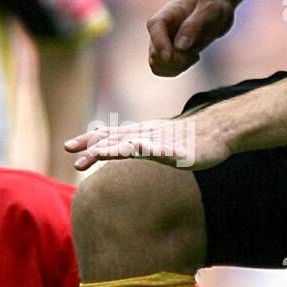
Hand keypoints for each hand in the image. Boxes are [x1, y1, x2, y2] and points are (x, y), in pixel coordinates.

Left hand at [63, 114, 230, 172]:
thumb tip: (119, 145)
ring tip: (93, 155)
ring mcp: (160, 141)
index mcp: (141, 134)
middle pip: (114, 138)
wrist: (217, 132)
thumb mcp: (159, 142)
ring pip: (131, 143)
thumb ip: (138, 144)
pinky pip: (157, 150)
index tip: (69, 146)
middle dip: (91, 144)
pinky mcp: (175, 150)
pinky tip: (132, 149)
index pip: (110, 135)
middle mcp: (146, 134)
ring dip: (110, 149)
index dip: (90, 140)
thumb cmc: (188, 139)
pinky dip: (143, 149)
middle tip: (68, 150)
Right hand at [147, 0, 233, 75]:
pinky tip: (192, 57)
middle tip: (195, 54)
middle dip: (175, 60)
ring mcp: (162, 42)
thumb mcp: (210, 10)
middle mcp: (161, 28)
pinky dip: (179, 69)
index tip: (169, 57)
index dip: (159, 43)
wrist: (216, 12)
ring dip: (177, 67)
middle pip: (155, 53)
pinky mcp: (168, 53)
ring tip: (194, 55)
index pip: (155, 26)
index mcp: (168, 12)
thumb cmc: (213, 6)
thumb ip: (194, 26)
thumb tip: (180, 47)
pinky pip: (164, 70)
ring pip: (157, 65)